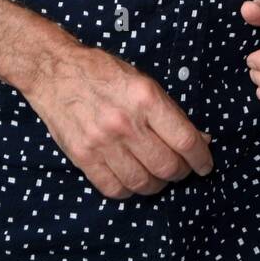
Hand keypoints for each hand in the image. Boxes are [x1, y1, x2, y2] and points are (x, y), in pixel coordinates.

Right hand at [23, 45, 213, 198]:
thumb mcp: (142, 81)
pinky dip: (129, 189)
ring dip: (157, 184)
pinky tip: (131, 178)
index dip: (201, 158)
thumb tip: (200, 139)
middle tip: (179, 168)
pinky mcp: (83, 156)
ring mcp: (102, 142)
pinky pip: (115, 189)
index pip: (185, 140)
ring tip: (156, 175)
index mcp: (145, 98)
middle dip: (180, 172)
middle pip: (167, 166)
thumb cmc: (102, 72)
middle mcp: (126, 123)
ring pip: (144, 183)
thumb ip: (169, 111)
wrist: (54, 70)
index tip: (205, 165)